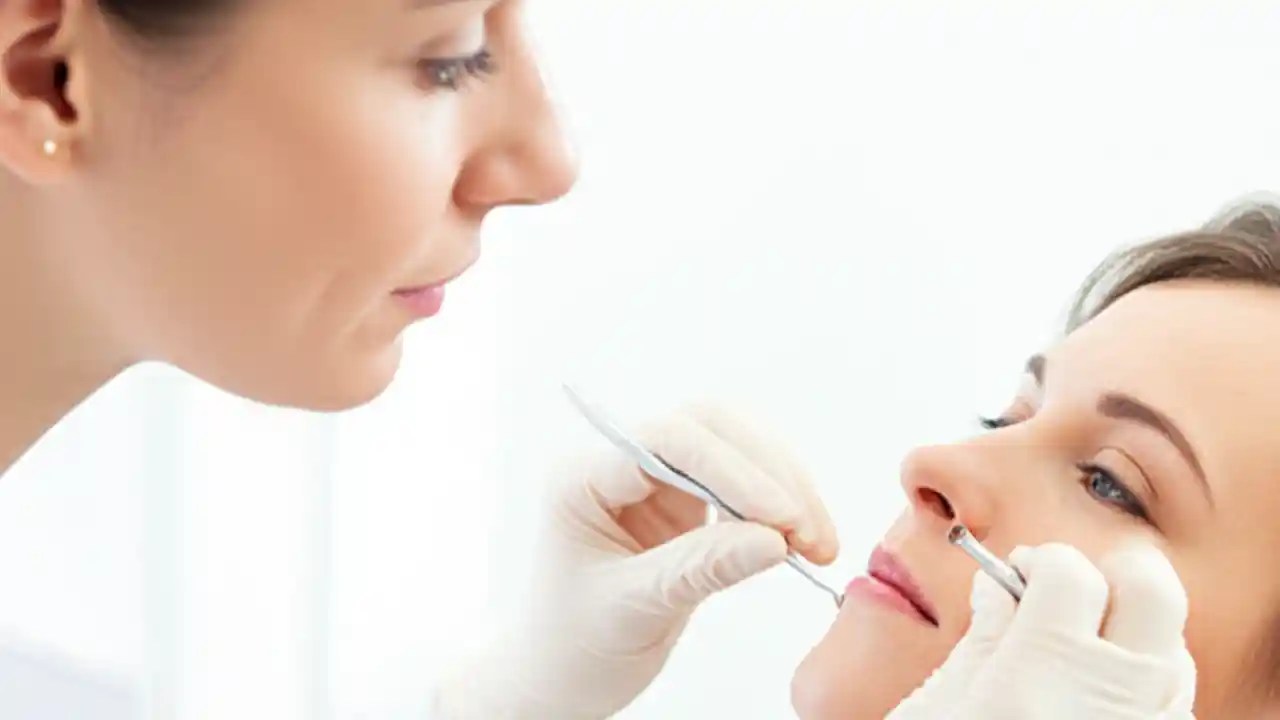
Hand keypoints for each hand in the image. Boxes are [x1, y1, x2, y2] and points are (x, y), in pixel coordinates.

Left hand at [432, 403, 838, 718]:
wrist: (563, 676)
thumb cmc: (573, 645)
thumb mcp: (633, 610)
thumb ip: (700, 569)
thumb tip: (775, 542)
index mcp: (583, 477)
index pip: (666, 441)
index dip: (731, 471)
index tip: (780, 521)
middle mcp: (619, 465)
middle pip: (708, 428)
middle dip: (766, 473)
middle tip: (808, 532)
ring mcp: (655, 480)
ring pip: (734, 446)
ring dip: (783, 486)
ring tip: (817, 543)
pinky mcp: (686, 502)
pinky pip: (743, 482)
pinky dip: (777, 506)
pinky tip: (801, 541)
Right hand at [888, 542, 1196, 719]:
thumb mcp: (938, 707)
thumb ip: (982, 638)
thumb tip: (998, 589)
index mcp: (1045, 673)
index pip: (1072, 571)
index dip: (1040, 562)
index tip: (1019, 573)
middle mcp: (1115, 701)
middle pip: (1152, 588)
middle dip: (1108, 574)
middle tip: (1064, 590)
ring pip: (1174, 648)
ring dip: (1131, 632)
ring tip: (1076, 650)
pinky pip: (1175, 705)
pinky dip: (1143, 686)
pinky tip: (1094, 698)